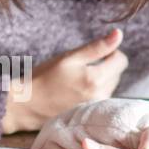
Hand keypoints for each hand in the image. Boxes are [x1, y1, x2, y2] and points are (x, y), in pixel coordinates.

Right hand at [1, 28, 127, 132]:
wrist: (27, 104)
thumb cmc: (44, 78)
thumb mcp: (69, 58)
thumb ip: (97, 47)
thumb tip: (119, 34)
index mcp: (96, 79)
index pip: (121, 61)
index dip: (111, 52)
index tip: (96, 53)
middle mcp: (100, 95)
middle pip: (116, 73)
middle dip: (104, 66)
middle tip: (81, 67)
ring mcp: (95, 107)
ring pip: (110, 86)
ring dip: (100, 79)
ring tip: (76, 80)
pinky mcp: (89, 114)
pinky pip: (101, 97)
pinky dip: (94, 91)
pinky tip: (76, 91)